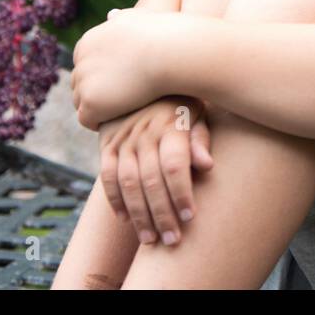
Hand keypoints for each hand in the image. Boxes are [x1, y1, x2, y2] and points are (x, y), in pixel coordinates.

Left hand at [72, 7, 185, 129]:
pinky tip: (120, 118)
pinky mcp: (91, 102)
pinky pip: (87, 119)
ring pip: (82, 103)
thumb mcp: (136, 18)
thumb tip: (111, 15)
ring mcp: (84, 82)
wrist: (168, 52)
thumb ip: (121, 19)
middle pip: (80, 85)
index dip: (103, 78)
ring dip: (99, 108)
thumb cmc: (162, 34)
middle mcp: (80, 60)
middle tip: (122, 101)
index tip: (122, 85)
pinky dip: (100, 121)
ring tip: (123, 110)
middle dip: (98, 93)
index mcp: (87, 42)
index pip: (85, 67)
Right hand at [99, 95, 213, 246]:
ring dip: (138, 215)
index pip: (174, 165)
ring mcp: (123, 138)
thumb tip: (207, 164)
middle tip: (172, 241)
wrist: (146, 73)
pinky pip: (106, 176)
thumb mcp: (197, 111)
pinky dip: (114, 200)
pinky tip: (125, 220)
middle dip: (162, 214)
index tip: (190, 217)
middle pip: (151, 180)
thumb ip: (200, 138)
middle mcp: (145, 133)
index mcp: (171, 125)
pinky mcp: (107, 144)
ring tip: (151, 240)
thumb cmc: (182, 100)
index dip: (181, 193)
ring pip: (127, 183)